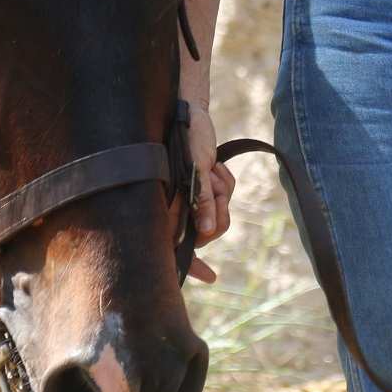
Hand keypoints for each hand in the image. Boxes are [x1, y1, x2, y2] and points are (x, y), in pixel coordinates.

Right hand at [184, 104, 235, 283]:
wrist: (188, 114)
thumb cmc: (183, 139)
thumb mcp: (195, 170)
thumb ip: (202, 200)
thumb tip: (208, 229)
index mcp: (167, 211)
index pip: (178, 250)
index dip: (193, 268)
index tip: (211, 277)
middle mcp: (178, 210)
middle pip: (211, 231)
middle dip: (218, 206)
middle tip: (215, 186)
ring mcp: (191, 200)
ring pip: (221, 211)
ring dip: (221, 188)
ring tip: (210, 168)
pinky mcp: (203, 187)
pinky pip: (224, 194)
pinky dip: (224, 179)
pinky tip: (214, 165)